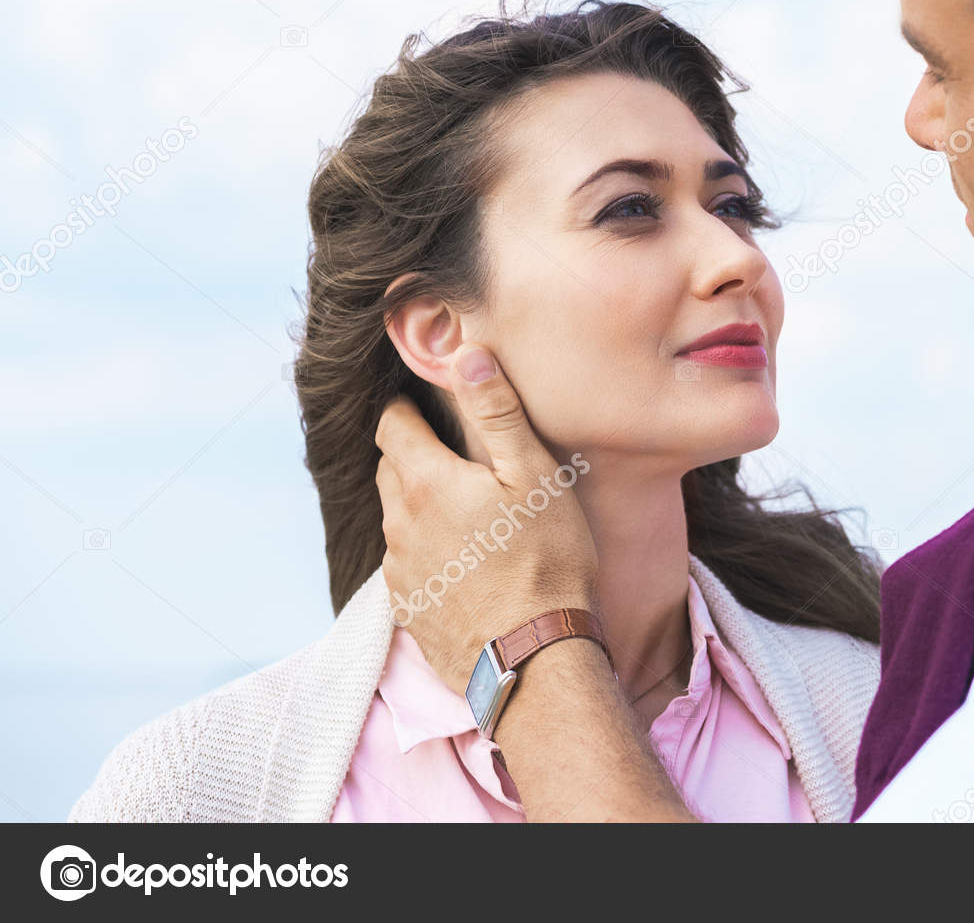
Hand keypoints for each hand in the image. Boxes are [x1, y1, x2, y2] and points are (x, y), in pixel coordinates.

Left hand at [375, 343, 599, 693]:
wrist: (534, 656)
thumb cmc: (546, 559)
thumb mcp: (534, 475)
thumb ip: (497, 412)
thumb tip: (466, 356)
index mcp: (426, 482)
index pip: (390, 426)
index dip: (405, 410)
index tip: (423, 406)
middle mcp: (400, 523)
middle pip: (390, 470)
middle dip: (412, 455)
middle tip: (454, 456)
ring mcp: (400, 570)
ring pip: (397, 519)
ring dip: (421, 507)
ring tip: (467, 514)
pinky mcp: (408, 608)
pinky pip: (407, 564)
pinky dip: (427, 552)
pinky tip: (465, 561)